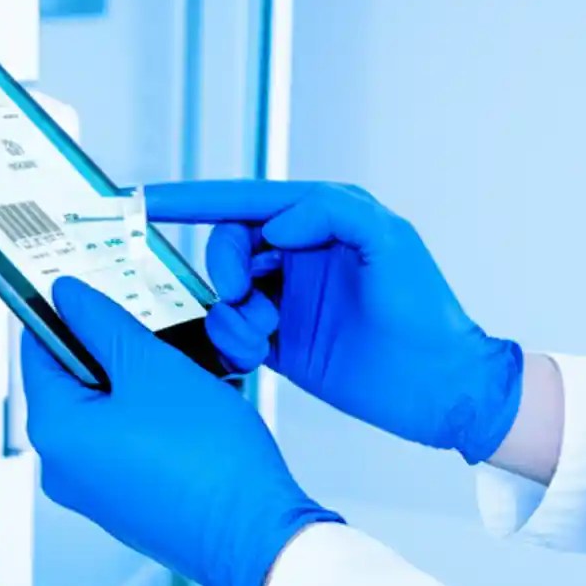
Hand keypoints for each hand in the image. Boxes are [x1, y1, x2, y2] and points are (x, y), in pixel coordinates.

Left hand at [22, 277, 342, 585]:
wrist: (255, 535)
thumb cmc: (208, 459)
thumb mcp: (152, 367)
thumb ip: (103, 323)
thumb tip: (67, 296)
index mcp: (55, 430)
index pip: (36, 347)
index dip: (66, 310)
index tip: (95, 288)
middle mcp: (63, 466)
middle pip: (71, 378)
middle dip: (113, 347)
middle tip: (155, 326)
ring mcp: (94, 490)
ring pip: (105, 409)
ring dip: (139, 380)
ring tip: (182, 368)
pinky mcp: (127, 503)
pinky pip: (126, 441)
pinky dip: (150, 415)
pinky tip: (188, 407)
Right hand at [148, 181, 522, 463]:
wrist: (437, 385)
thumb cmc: (425, 309)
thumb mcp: (389, 239)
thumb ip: (329, 211)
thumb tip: (273, 227)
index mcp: (319, 221)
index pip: (244, 201)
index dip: (192, 199)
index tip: (147, 199)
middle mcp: (297, 256)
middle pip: (228, 244)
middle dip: (224, 265)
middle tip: (243, 292)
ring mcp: (284, 300)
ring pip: (223, 292)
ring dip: (231, 310)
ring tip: (265, 332)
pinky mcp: (277, 343)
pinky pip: (229, 332)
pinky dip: (231, 340)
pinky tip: (259, 352)